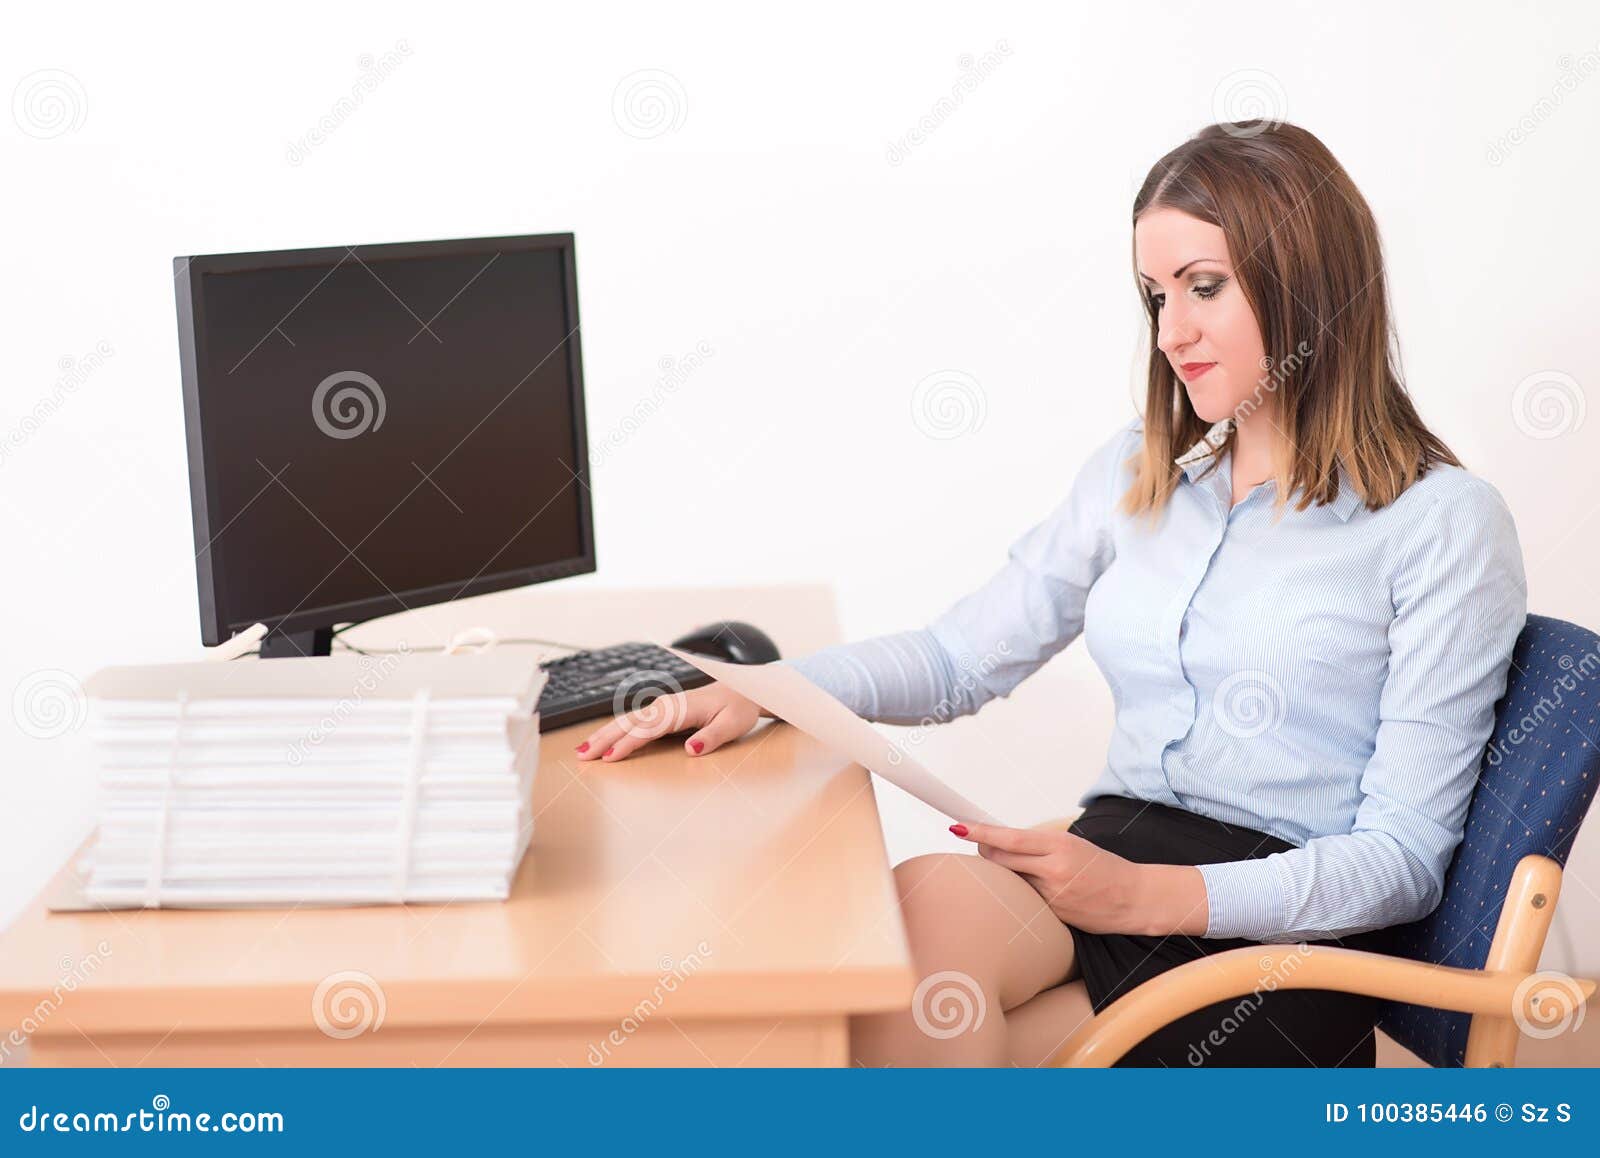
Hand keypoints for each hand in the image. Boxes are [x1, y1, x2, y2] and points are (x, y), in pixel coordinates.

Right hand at [571, 681, 769, 762]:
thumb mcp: (733, 725)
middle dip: (604, 738)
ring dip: (603, 735)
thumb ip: (712, 737)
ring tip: (582, 750)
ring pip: (626, 721)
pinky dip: (614, 731)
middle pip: (629, 723)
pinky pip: (633, 722)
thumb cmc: (738, 708)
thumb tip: (691, 749)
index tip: (609, 757)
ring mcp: (661, 707)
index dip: (627, 744)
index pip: (647, 729)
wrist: (743, 690)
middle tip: (583, 756)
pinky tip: (602, 741)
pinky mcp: (661, 712)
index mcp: (680, 709)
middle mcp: (665, 706)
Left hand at [950, 822, 1207, 936]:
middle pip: (999, 861)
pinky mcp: (1053, 916)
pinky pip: (1024, 900)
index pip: (1010, 838)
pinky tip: (1037, 890)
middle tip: (983, 845)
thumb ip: (1038, 845)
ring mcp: (1052, 896)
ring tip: (1025, 870)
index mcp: (1059, 846)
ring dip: (1005, 874)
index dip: (980, 833)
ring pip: (1009, 881)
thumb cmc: (1102, 867)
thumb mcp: (1072, 845)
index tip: (958, 826)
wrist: (1134, 898)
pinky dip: (1021, 892)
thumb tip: (1001, 841)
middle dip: (986, 852)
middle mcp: (1053, 871)